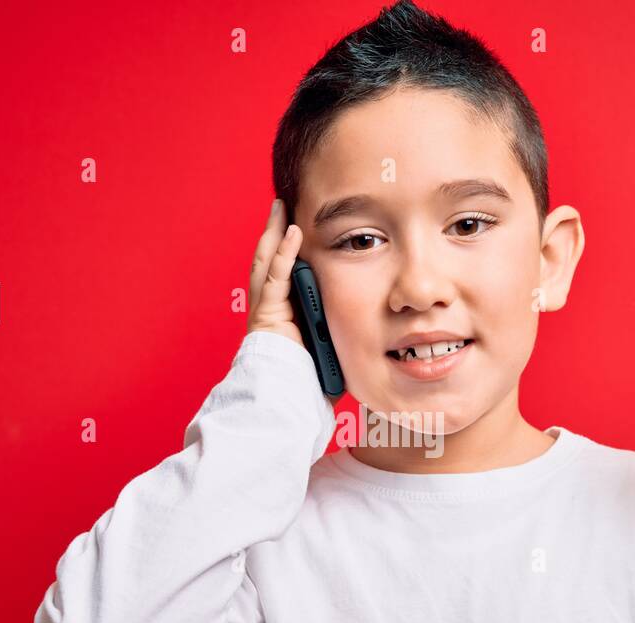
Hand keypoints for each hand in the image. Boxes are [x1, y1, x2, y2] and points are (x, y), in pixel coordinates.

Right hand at [247, 199, 338, 408]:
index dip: (288, 250)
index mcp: (282, 317)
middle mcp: (269, 310)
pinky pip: (276, 278)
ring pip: (267, 263)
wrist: (285, 405)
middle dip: (275, 232)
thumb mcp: (329, 351)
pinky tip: (292, 232)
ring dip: (275, 233)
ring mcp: (265, 311)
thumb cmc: (307, 387)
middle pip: (270, 261)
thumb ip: (339, 335)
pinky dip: (284, 254)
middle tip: (281, 205)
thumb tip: (368, 332)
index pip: (284, 275)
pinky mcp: (267, 315)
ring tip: (280, 206)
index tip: (299, 227)